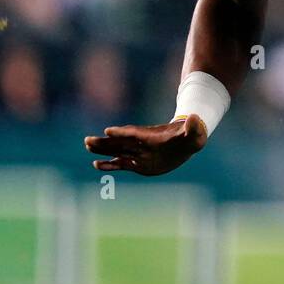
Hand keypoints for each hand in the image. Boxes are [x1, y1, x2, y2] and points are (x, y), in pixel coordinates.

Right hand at [83, 116, 207, 175]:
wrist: (186, 143)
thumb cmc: (190, 136)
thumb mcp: (195, 132)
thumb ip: (194, 127)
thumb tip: (196, 118)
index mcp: (153, 136)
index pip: (135, 133)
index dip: (123, 132)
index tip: (109, 131)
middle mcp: (142, 143)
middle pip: (120, 142)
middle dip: (105, 142)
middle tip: (88, 140)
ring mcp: (138, 152)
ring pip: (117, 151)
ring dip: (103, 150)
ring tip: (87, 147)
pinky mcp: (138, 163)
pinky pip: (121, 163)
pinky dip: (109, 165)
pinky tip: (97, 165)